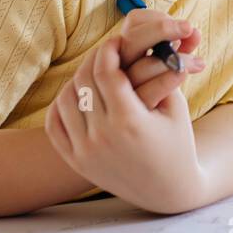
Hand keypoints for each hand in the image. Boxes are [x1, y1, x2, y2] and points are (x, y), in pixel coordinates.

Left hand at [43, 14, 205, 210]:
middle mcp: (102, 136)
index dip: (109, 50)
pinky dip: (61, 105)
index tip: (116, 41)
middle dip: (94, 59)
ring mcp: (84, 151)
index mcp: (129, 122)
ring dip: (77, 80)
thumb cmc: (178, 144)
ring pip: (65, 99)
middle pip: (84, 81)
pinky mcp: (76, 161)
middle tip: (105, 52)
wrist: (169, 191)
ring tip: (93, 73)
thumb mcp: (175, 107)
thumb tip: (150, 42)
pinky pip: (55, 124)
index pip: (106, 71)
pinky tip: (77, 95)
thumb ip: (162, 74)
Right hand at [114, 9, 203, 109]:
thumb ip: (180, 51)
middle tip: (188, 27)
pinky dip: (167, 80)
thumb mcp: (169, 70)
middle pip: (132, 39)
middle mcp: (118, 69)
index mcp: (125, 51)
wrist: (151, 141)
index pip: (135, 22)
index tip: (184, 27)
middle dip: (162, 28)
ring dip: (175, 58)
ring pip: (142, 67)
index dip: (158, 19)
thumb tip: (195, 32)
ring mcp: (120, 92)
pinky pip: (149, 93)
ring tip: (198, 63)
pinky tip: (183, 75)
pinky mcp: (129, 114)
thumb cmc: (159, 100)